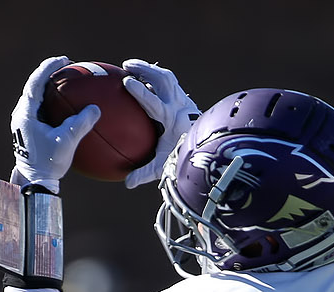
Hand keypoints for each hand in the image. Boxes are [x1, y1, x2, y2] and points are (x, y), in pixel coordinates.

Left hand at [10, 56, 100, 190]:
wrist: (34, 183)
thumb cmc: (49, 164)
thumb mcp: (67, 142)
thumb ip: (80, 124)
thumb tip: (95, 109)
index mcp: (26, 114)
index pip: (35, 82)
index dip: (48, 67)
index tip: (63, 60)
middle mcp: (21, 115)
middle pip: (33, 86)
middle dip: (48, 73)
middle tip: (64, 66)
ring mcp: (23, 123)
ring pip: (35, 97)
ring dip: (48, 86)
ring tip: (64, 80)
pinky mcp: (27, 130)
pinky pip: (39, 109)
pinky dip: (51, 101)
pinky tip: (65, 105)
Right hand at [120, 59, 198, 188]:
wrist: (206, 151)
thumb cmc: (180, 158)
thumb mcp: (161, 166)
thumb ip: (144, 173)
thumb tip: (128, 184)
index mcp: (170, 118)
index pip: (154, 101)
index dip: (141, 91)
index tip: (127, 82)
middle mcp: (179, 105)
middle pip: (162, 80)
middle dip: (144, 70)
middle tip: (126, 66)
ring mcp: (183, 99)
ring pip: (167, 77)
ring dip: (149, 69)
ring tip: (133, 66)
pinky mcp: (185, 98)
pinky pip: (170, 82)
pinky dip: (156, 76)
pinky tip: (144, 74)